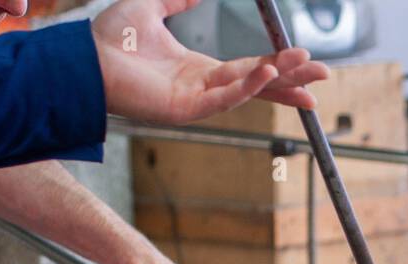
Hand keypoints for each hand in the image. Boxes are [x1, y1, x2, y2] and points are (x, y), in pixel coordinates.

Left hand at [92, 0, 329, 122]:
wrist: (83, 59)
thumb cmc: (109, 39)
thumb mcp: (149, 7)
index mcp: (200, 69)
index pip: (251, 69)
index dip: (280, 67)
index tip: (307, 62)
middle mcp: (204, 88)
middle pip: (259, 82)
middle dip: (293, 78)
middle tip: (325, 74)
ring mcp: (197, 102)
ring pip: (248, 90)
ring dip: (279, 80)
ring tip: (307, 69)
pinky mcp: (185, 110)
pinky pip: (224, 98)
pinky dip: (247, 86)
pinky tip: (265, 71)